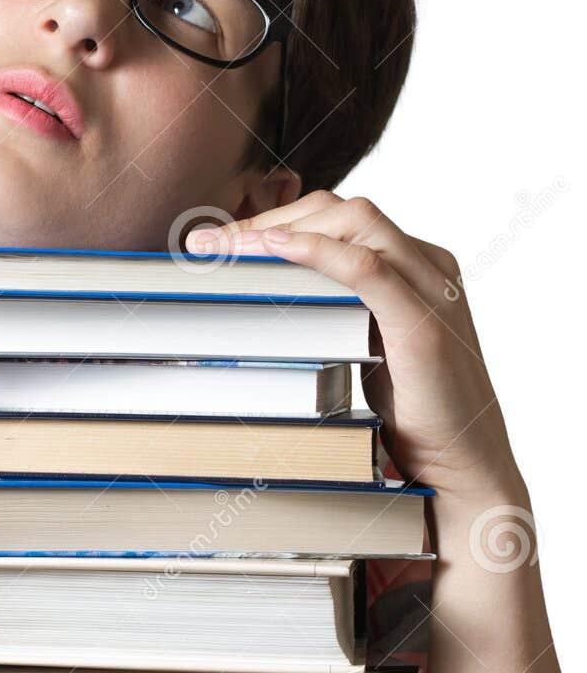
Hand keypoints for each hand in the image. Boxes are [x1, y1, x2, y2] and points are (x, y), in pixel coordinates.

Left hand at [187, 192, 522, 507]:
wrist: (463, 462)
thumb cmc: (414, 411)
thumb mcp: (369, 345)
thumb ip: (340, 311)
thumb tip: (272, 297)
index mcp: (415, 266)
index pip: (339, 219)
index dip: (277, 220)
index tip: (221, 241)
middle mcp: (427, 266)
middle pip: (342, 210)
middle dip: (269, 219)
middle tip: (209, 244)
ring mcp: (430, 289)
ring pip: (356, 222)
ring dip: (282, 229)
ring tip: (229, 248)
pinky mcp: (424, 323)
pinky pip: (369, 267)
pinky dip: (320, 250)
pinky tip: (277, 249)